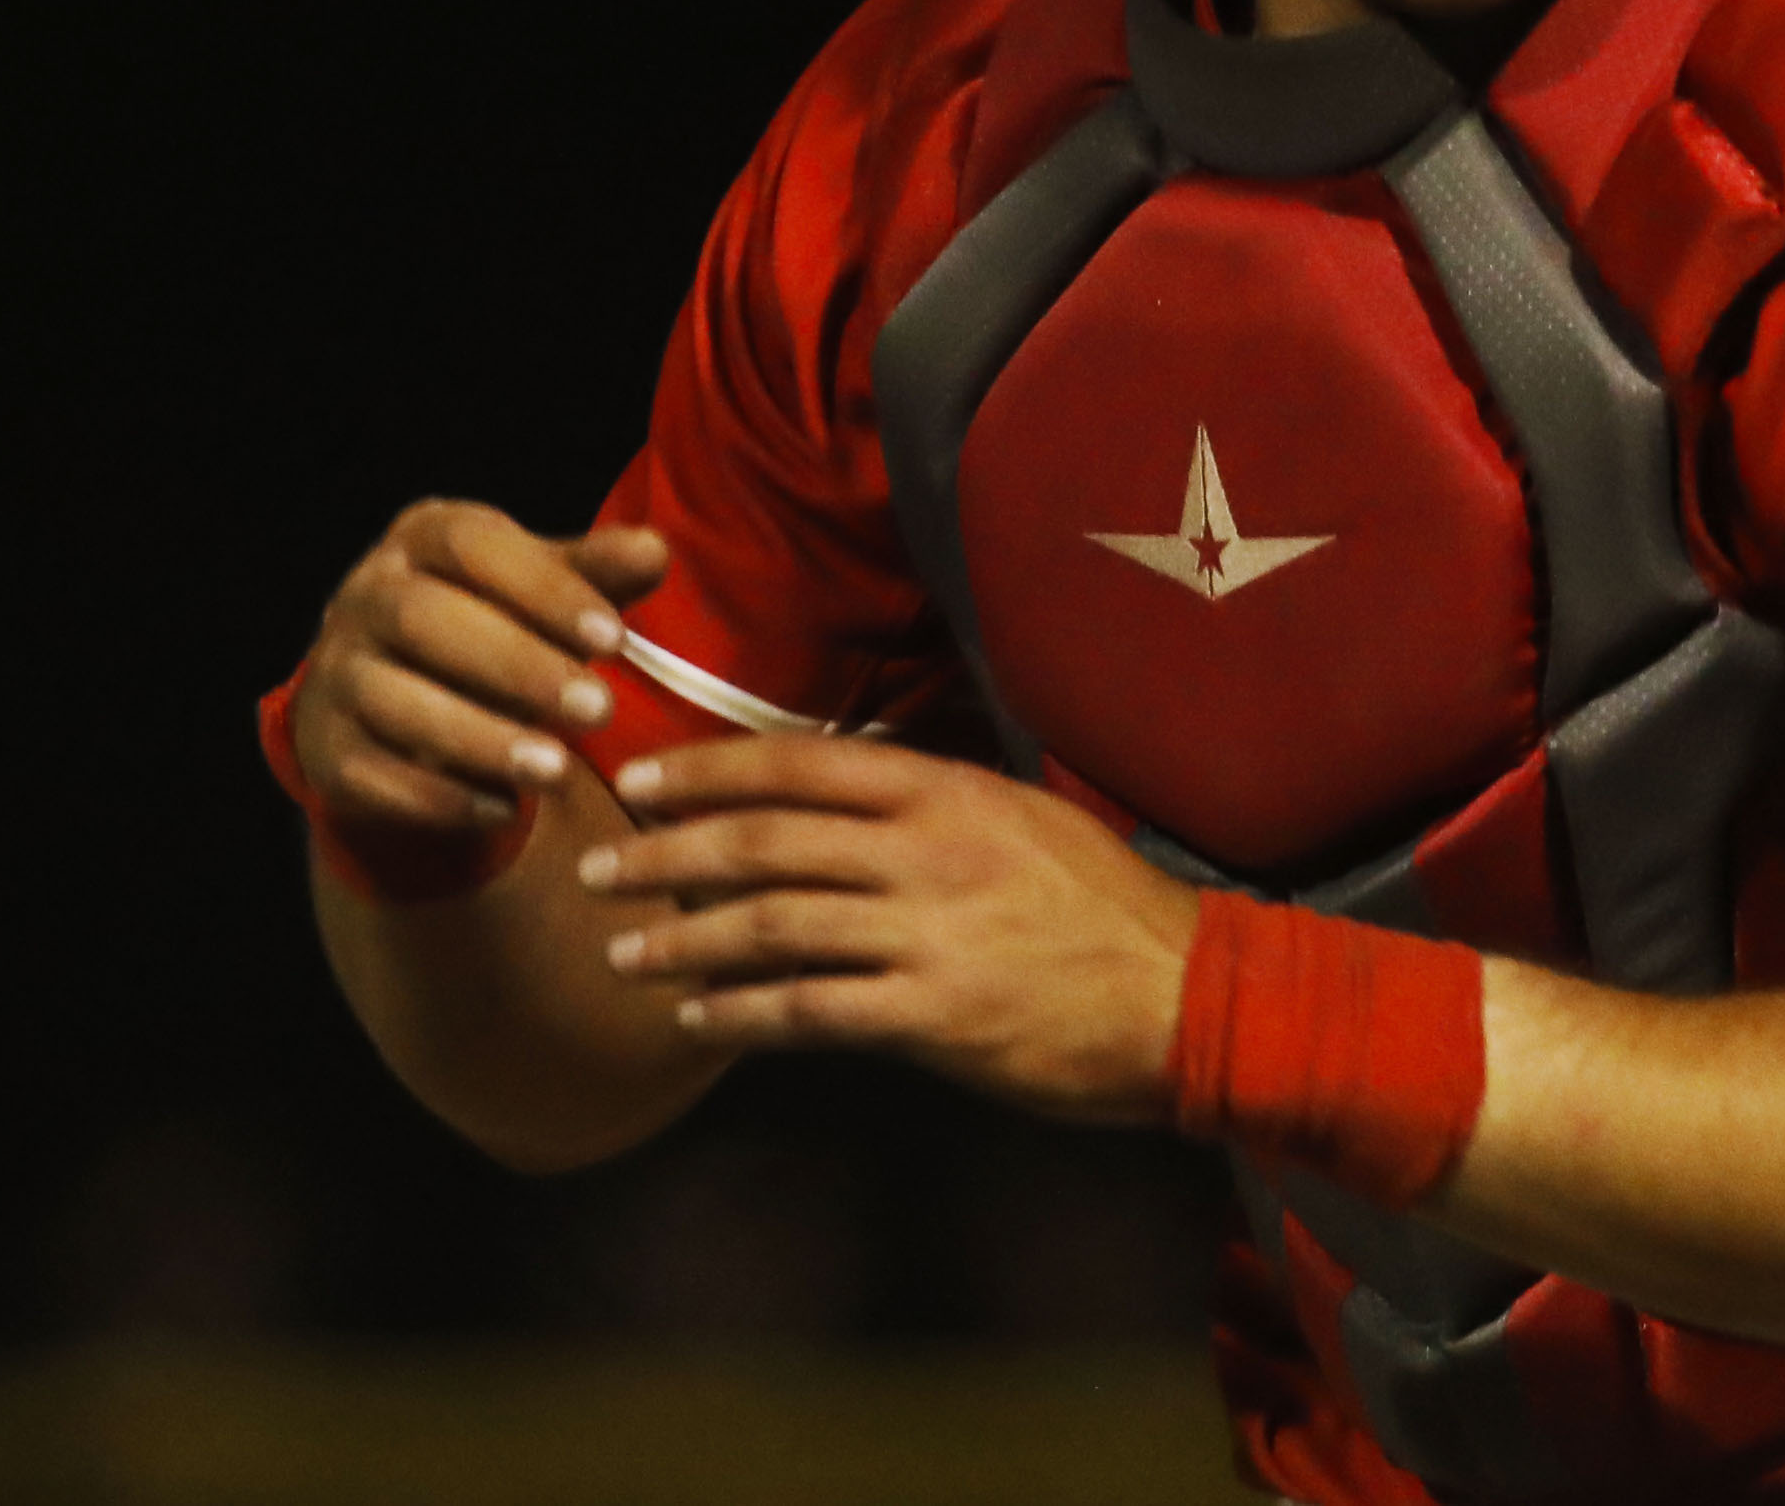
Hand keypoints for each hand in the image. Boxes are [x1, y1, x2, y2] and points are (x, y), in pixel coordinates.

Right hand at [297, 503, 660, 831]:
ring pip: (391, 700)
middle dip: (517, 666)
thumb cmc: (496, 620)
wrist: (394, 694)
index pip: (473, 546)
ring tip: (558, 770)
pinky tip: (506, 809)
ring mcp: (335, 673)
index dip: (544, 589)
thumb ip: (597, 573)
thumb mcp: (546, 589)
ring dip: (478, 737)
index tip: (616, 639)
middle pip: (425, 619)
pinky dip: (439, 797)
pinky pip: (369, 774)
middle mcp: (363, 596)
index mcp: (422, 539)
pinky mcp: (323, 748)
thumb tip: (653, 550)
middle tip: (601, 709)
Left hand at [581, 735, 1201, 1125]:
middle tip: (599, 871)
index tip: (644, 779)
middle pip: (764, 842)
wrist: (1185, 996)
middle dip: (665, 855)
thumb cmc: (1107, 911)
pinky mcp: (932, 1015)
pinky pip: (808, 1010)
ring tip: (625, 956)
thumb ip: (938, 811)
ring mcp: (929, 933)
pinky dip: (740, 1013)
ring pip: (770, 926)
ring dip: (682, 940)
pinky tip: (699, 1020)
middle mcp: (930, 852)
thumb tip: (842, 811)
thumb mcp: (1029, 823)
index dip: (711, 770)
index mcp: (950, 793)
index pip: (802, 764)